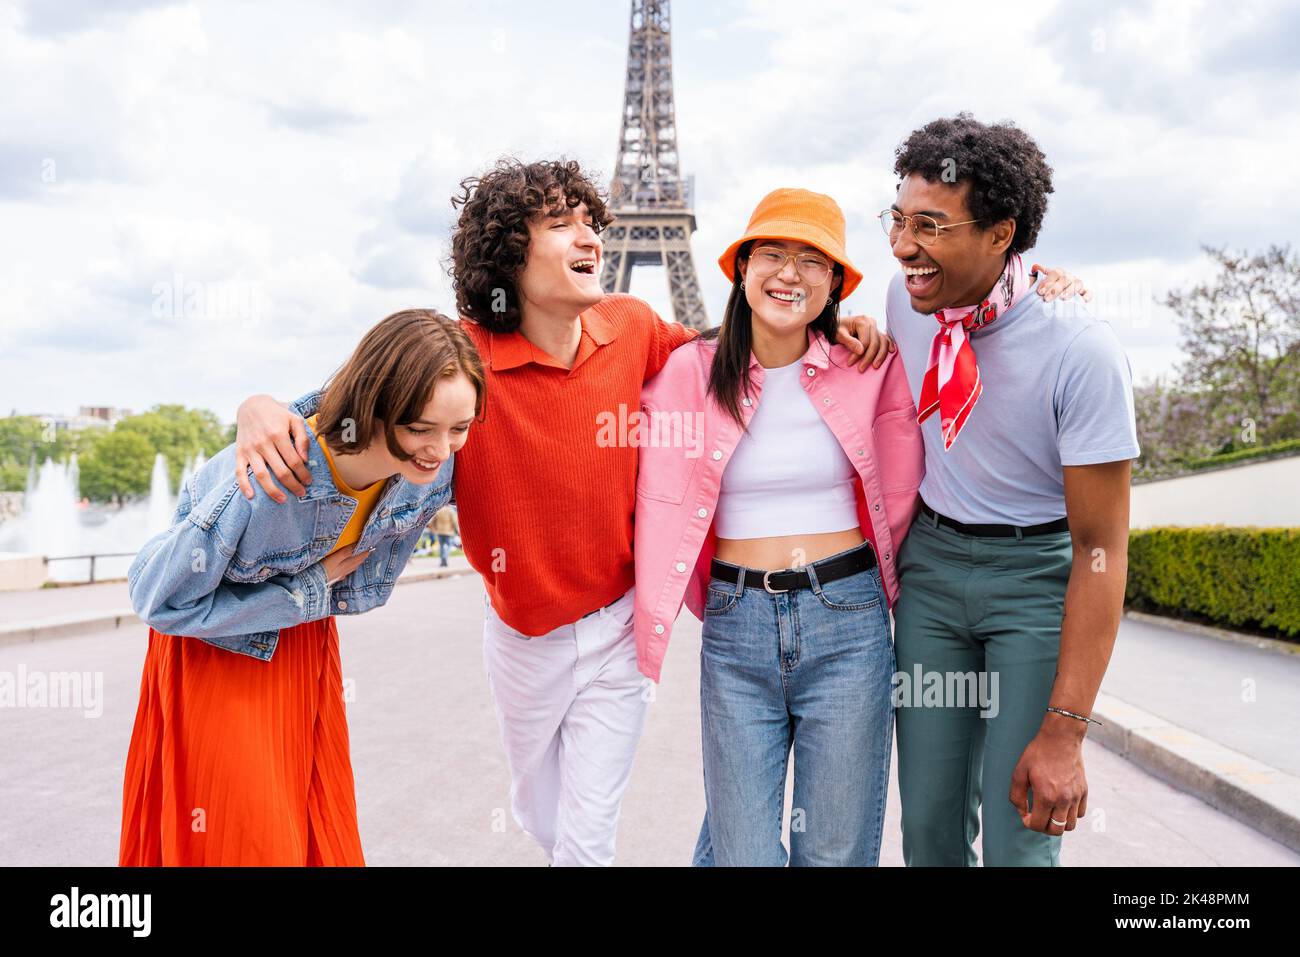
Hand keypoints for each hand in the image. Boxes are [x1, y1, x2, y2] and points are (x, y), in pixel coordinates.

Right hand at [235, 395, 312, 502]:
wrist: (252, 405)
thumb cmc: (278, 414)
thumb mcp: (294, 419)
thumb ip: (302, 438)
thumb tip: (305, 459)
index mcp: (278, 434)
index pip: (294, 461)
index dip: (303, 473)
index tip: (309, 481)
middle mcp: (263, 443)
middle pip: (280, 471)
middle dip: (293, 485)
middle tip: (301, 493)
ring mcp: (250, 449)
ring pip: (261, 475)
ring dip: (272, 491)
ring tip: (283, 500)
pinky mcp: (239, 453)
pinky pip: (239, 472)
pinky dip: (244, 486)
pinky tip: (251, 496)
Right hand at [321, 549, 370, 584]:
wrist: (312, 583)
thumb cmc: (322, 570)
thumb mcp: (334, 559)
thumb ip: (345, 553)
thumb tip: (355, 547)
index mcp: (346, 565)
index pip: (358, 557)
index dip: (364, 552)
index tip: (370, 547)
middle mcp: (344, 571)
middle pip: (356, 563)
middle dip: (362, 557)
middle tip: (367, 552)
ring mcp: (339, 575)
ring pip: (351, 568)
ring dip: (357, 562)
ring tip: (359, 559)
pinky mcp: (334, 578)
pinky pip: (345, 572)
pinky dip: (348, 568)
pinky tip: (346, 570)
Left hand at [834, 314, 896, 370]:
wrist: (838, 324)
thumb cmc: (837, 329)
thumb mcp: (839, 334)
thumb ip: (849, 341)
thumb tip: (861, 351)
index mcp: (862, 321)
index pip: (865, 341)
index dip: (858, 354)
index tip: (850, 363)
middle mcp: (871, 322)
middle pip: (875, 342)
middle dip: (869, 357)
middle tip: (861, 369)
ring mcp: (875, 327)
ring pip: (883, 342)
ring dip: (881, 355)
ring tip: (875, 366)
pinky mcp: (877, 332)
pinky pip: (885, 339)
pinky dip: (889, 346)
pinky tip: (891, 352)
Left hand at [1009, 721, 1088, 835]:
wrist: (1061, 738)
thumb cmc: (1038, 753)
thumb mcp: (1019, 772)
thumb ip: (1017, 795)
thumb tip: (1022, 811)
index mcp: (1046, 795)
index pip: (1038, 824)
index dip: (1029, 823)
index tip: (1026, 816)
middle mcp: (1063, 799)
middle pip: (1056, 830)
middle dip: (1043, 828)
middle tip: (1037, 817)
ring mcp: (1076, 796)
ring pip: (1070, 825)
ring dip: (1058, 824)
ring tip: (1049, 813)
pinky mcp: (1084, 791)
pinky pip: (1080, 814)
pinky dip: (1071, 815)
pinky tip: (1061, 805)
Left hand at [1031, 264, 1092, 302]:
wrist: (1050, 300)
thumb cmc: (1044, 293)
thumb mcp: (1038, 284)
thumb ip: (1036, 277)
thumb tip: (1035, 267)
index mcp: (1057, 274)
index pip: (1054, 273)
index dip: (1047, 281)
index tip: (1040, 292)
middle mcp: (1068, 277)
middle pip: (1065, 279)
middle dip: (1055, 289)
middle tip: (1047, 298)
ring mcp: (1076, 285)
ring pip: (1077, 284)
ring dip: (1070, 290)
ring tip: (1062, 298)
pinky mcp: (1083, 293)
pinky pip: (1088, 293)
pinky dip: (1087, 296)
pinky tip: (1083, 300)